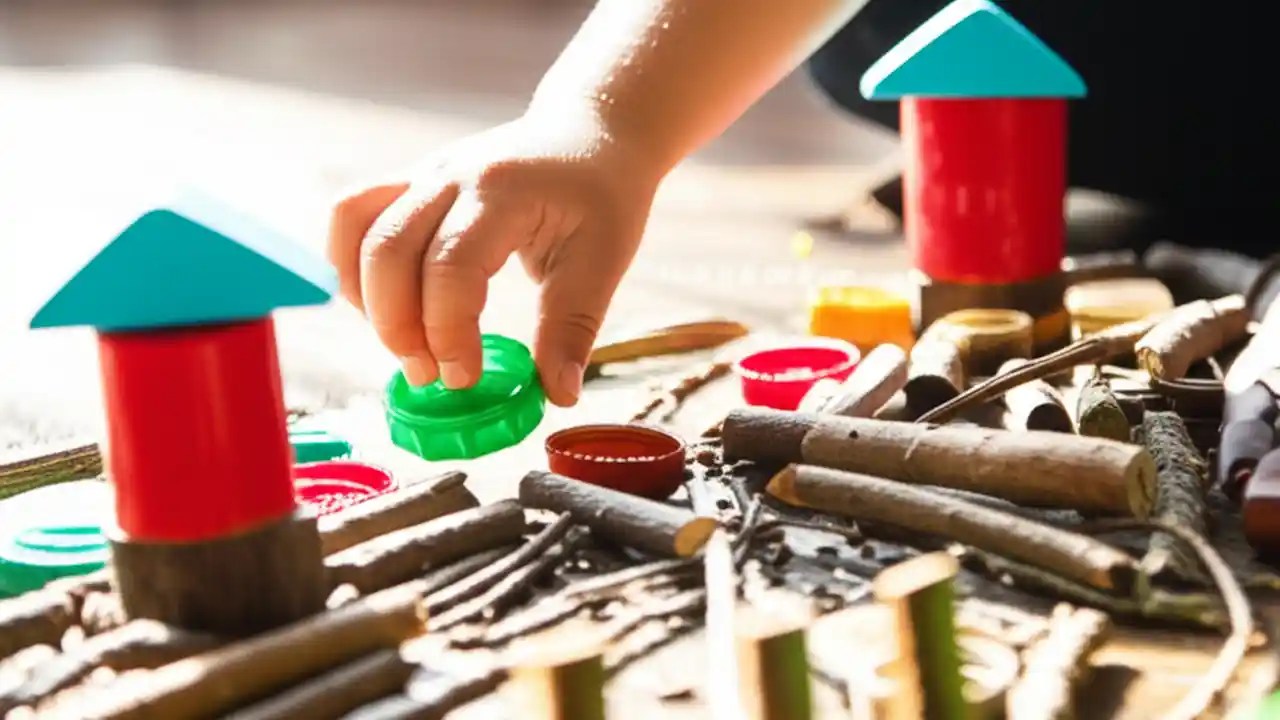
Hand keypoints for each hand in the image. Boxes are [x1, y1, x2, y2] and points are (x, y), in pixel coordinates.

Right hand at [327, 111, 661, 406]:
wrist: (592, 130)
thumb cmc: (603, 193)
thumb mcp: (603, 259)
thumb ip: (573, 328)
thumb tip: (558, 396)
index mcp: (503, 192)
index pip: (450, 267)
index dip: (447, 332)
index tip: (465, 379)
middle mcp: (451, 174)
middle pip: (388, 250)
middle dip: (398, 327)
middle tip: (431, 377)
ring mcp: (424, 173)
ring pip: (357, 228)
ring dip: (366, 299)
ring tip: (405, 345)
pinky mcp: (410, 182)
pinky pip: (354, 216)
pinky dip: (354, 267)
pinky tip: (387, 308)